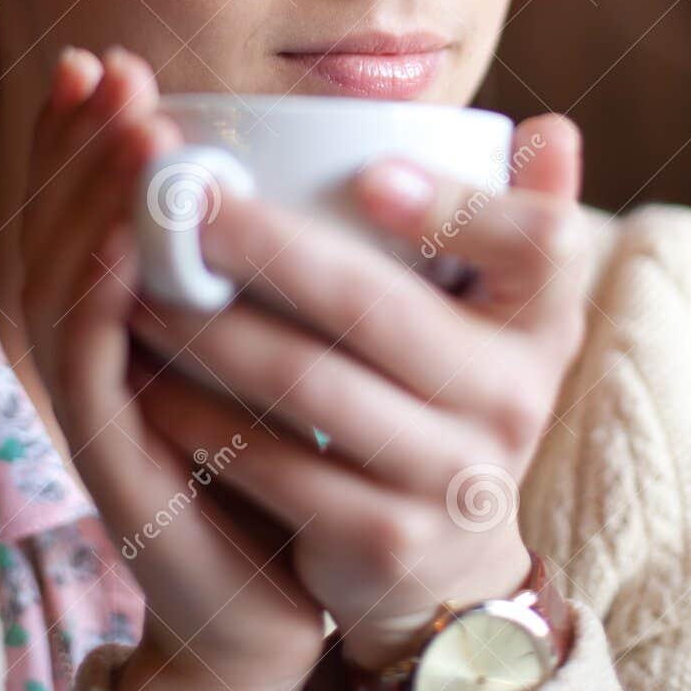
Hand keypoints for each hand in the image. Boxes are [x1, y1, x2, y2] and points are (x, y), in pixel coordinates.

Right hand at [19, 46, 327, 690]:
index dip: (82, 135)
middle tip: (109, 70)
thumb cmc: (302, 462)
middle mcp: (99, 359)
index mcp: (135, 323)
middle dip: (77, 145)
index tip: (109, 59)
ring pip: (61, 292)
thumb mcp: (298, 345)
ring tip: (137, 132)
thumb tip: (373, 158)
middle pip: (56, 233)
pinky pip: (89, 380)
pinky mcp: (117, 476)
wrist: (291, 605)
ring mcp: (100, 416)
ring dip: (89, 207)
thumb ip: (301, 260)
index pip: (84, 210)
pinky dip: (97, 308)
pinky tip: (125, 249)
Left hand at [132, 113, 589, 671]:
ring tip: (140, 285)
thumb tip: (550, 126)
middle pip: (377, 308)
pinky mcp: (385, 537)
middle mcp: (515, 398)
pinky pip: (274, 465)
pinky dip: (202, 417)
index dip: (456, 206)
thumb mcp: (509, 313)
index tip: (366, 174)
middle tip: (179, 201)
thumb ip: (524, 213)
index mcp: (546, 318)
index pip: (538, 244)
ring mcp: (452, 476)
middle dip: (265, 248)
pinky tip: (146, 380)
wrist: (451, 564)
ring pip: (309, 386)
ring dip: (210, 330)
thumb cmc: (455, 392)